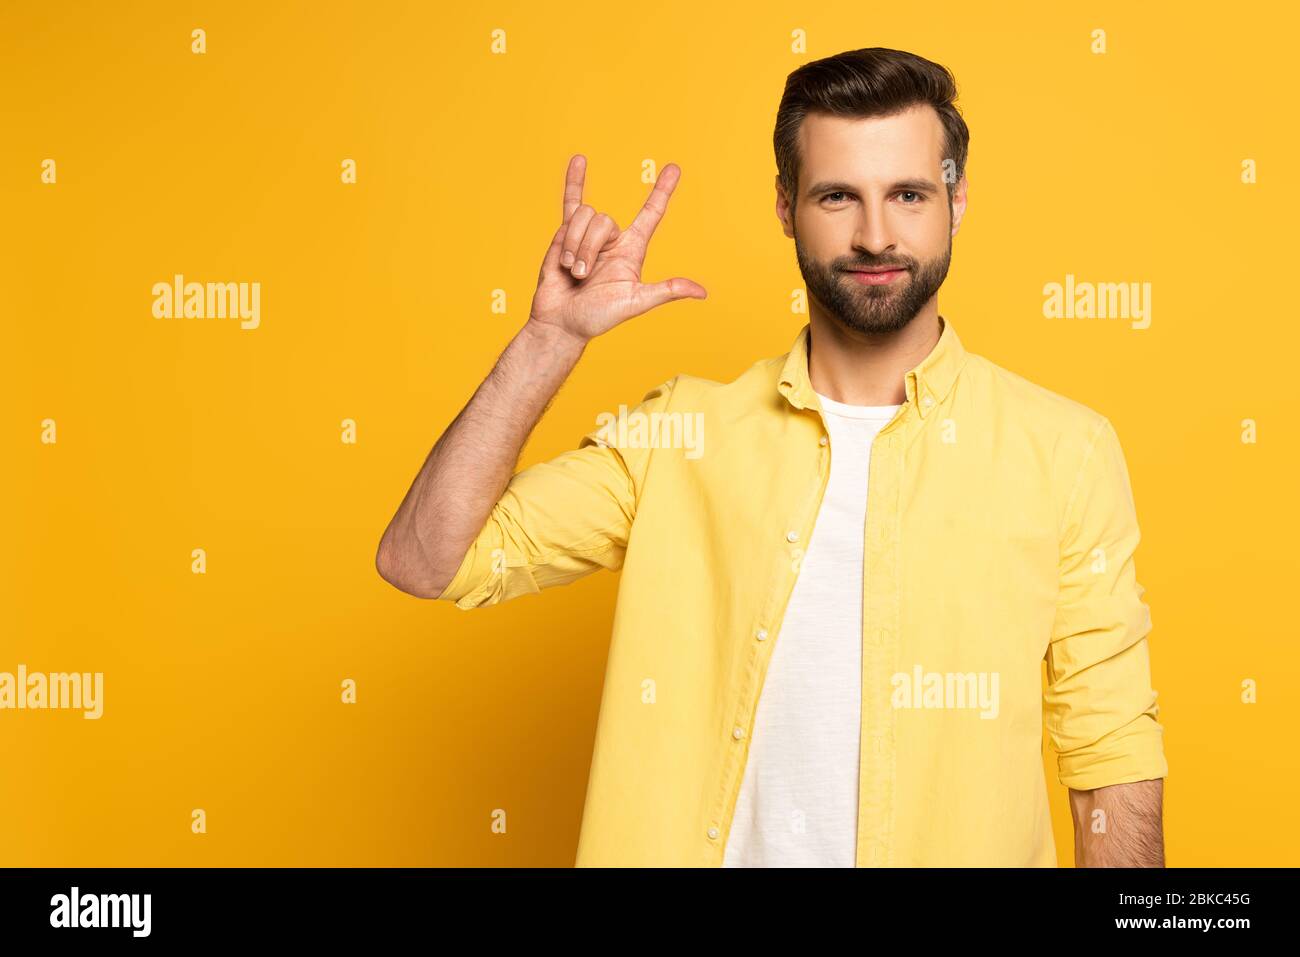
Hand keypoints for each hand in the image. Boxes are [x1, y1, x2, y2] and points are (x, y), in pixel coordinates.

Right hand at [527, 154, 706, 343]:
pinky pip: (570, 203)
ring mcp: (587, 235)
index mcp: (632, 251)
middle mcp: (612, 240)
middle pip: (604, 220)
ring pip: (584, 217)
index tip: (673, 168)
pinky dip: (574, 181)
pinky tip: (579, 160)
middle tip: (583, 276)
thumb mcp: (635, 303)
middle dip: (589, 249)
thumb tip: (702, 292)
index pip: (651, 214)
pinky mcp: (564, 235)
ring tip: (570, 271)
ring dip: (573, 247)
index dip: (662, 191)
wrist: (560, 322)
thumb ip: (665, 291)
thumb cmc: (597, 317)